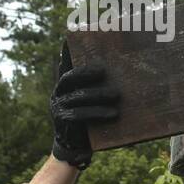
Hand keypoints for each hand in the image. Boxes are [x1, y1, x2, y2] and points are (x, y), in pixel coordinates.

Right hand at [50, 44, 120, 168]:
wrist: (77, 146)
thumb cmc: (92, 118)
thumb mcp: (95, 100)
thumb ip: (99, 85)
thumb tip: (125, 70)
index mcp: (67, 84)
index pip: (67, 64)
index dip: (68, 51)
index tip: (73, 37)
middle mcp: (59, 92)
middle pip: (69, 78)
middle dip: (85, 72)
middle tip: (103, 70)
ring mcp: (58, 107)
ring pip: (78, 97)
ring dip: (98, 95)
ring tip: (116, 95)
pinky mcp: (62, 121)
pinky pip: (80, 115)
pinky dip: (97, 113)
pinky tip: (114, 114)